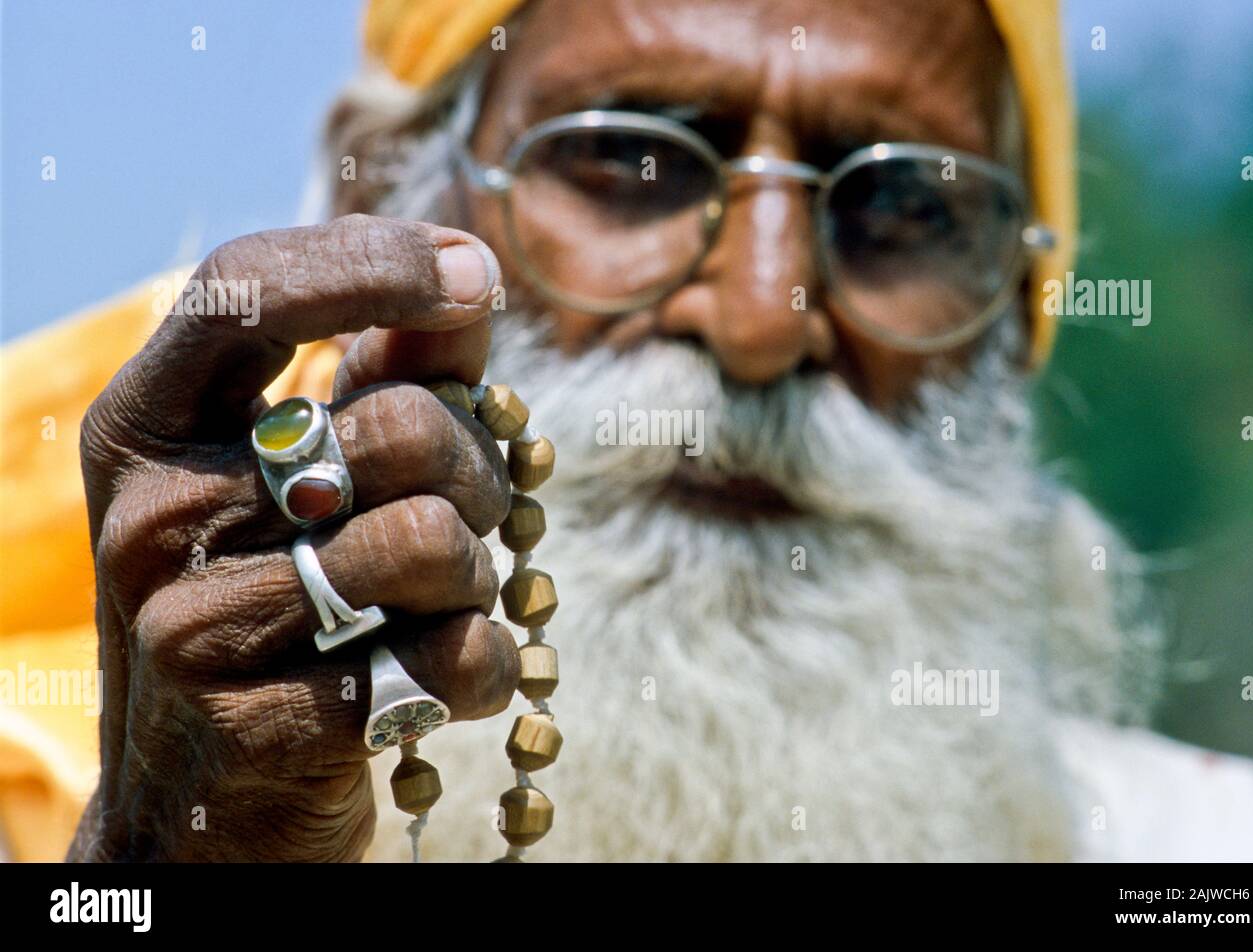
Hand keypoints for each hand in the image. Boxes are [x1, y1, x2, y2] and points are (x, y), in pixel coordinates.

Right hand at [70, 214, 517, 861]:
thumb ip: (379, 371)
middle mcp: (154, 517)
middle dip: (478, 469)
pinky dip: (486, 664)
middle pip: (398, 427)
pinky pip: (453, 656)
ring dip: (482, 572)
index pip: (246, 289)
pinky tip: (445, 675)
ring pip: (436, 541)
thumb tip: (468, 271)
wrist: (201, 804)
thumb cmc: (269, 606)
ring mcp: (195, 627)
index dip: (372, 260)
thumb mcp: (292, 480)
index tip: (471, 272)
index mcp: (147, 428)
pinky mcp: (263, 726)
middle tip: (473, 514)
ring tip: (443, 598)